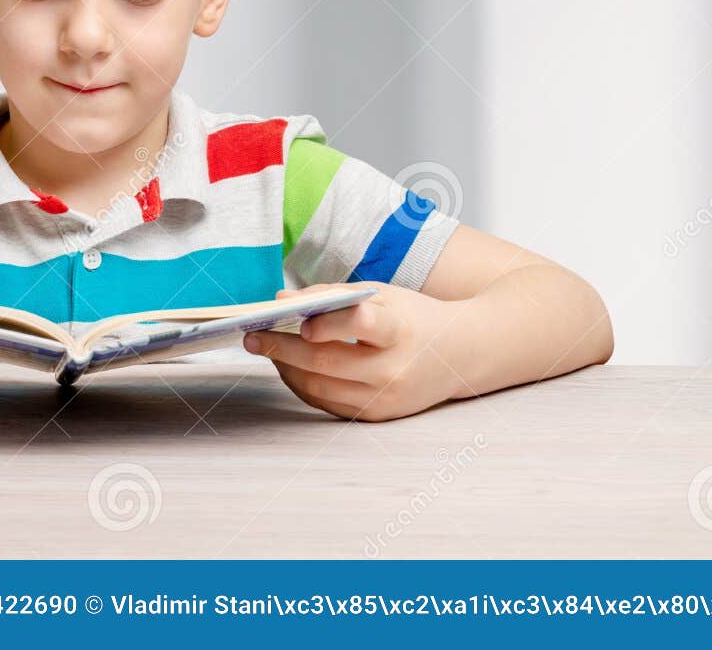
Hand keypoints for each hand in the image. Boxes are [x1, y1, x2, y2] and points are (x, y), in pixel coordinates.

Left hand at [242, 283, 463, 421]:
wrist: (461, 355)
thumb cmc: (412, 317)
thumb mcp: (382, 294)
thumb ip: (331, 295)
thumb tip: (280, 300)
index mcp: (400, 329)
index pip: (361, 324)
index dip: (328, 322)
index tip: (300, 318)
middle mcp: (394, 369)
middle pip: (327, 362)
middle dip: (281, 348)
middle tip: (251, 336)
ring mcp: (386, 399)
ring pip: (320, 388)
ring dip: (285, 368)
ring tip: (264, 347)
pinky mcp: (377, 416)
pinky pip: (328, 403)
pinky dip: (303, 384)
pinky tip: (288, 366)